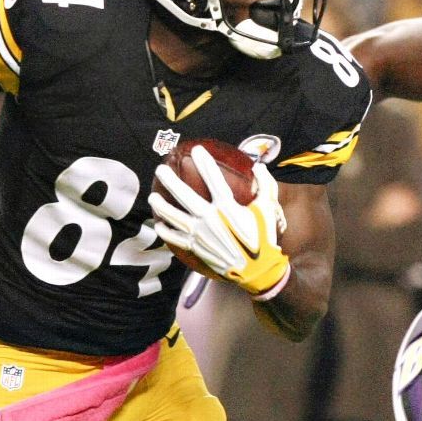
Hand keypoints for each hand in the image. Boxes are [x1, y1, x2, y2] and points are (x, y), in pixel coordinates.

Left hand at [148, 146, 289, 295]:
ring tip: (152, 197)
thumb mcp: (268, 210)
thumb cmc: (263, 238)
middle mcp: (210, 220)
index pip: (214, 180)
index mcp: (228, 208)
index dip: (205, 163)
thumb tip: (259, 166)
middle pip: (185, 197)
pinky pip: (176, 239)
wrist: (257, 270)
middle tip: (160, 169)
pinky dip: (166, 232)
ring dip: (161, 206)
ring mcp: (201, 235)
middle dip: (171, 181)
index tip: (197, 149)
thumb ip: (265, 186)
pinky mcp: (196, 248)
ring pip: (174, 218)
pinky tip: (158, 224)